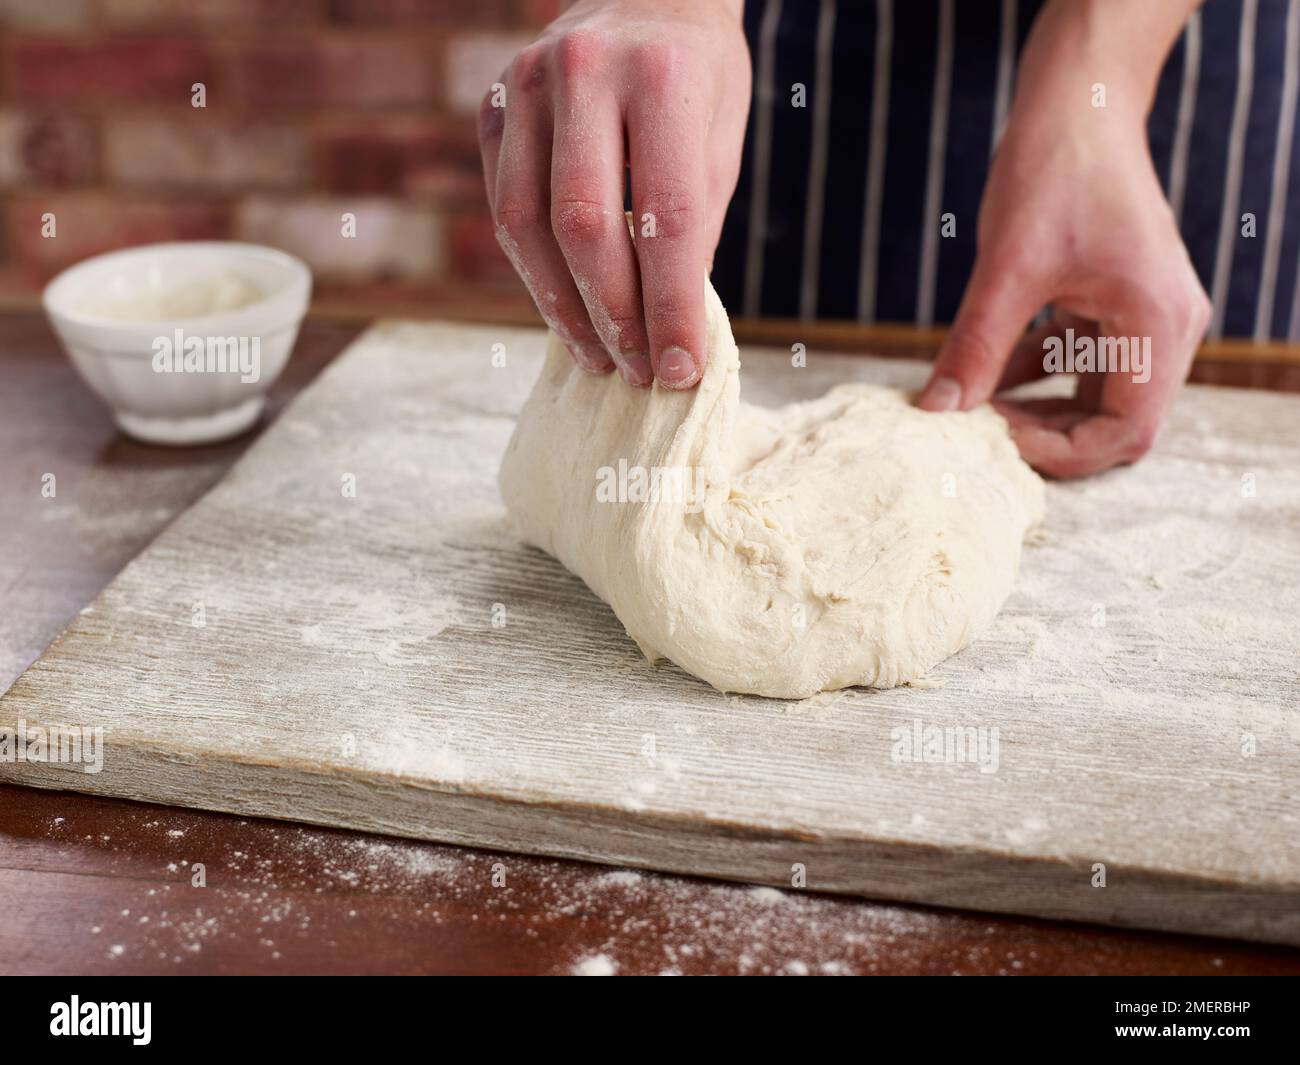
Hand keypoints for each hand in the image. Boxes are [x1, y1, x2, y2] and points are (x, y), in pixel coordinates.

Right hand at [478, 0, 749, 388]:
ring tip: (598, 357)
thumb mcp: (720, 138)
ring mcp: (527, 85)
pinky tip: (566, 308)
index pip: (666, 220)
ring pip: (528, 226)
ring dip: (563, 308)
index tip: (682, 369)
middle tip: (640, 372)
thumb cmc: (696, 73)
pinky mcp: (494, 106)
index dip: (672, 308)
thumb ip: (693, 225)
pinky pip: (504, 208)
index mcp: (662, 77)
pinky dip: (534, 271)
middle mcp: (585, 72)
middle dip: (614, 317)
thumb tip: (668, 327)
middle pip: (585, 228)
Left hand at [918, 0, 1210, 477]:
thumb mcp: (1007, 269)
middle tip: (978, 432)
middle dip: (1046, 436)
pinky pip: (1079, 364)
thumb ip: (975, 347)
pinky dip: (1034, 376)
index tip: (994, 440)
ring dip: (1036, 409)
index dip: (1060, 452)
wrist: (1078, 105)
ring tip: (974, 410)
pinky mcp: (1115, 304)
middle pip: (1115, 423)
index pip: (1126, 432)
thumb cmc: (1054, 172)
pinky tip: (983, 377)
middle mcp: (1166, 328)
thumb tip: (938, 413)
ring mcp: (1143, 317)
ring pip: (1095, 397)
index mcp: (1159, 325)